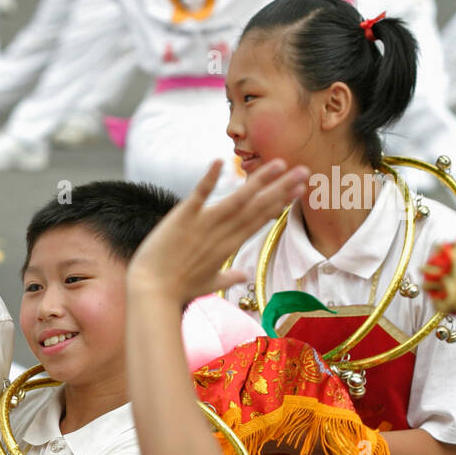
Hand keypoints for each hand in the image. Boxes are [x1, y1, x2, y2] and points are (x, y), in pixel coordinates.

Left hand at [126, 159, 306, 306]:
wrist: (151, 292)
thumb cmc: (177, 289)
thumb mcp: (208, 284)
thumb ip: (228, 277)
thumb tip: (244, 276)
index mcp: (229, 246)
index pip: (259, 219)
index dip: (280, 203)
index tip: (299, 189)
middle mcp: (221, 233)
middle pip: (257, 207)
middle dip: (281, 188)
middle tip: (304, 171)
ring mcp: (203, 225)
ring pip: (237, 199)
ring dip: (259, 181)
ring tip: (279, 164)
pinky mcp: (183, 218)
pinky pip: (199, 195)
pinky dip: (208, 179)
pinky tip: (219, 162)